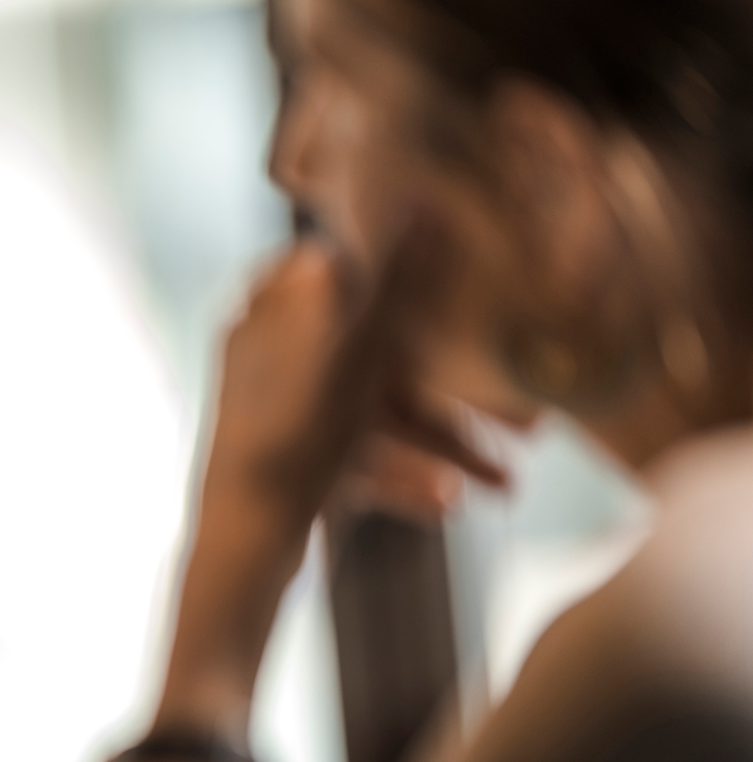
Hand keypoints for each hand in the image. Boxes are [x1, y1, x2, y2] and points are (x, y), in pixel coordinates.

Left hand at [163, 223, 503, 728]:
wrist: (235, 559)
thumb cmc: (295, 443)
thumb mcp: (361, 356)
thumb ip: (399, 283)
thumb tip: (426, 202)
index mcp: (267, 311)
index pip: (352, 273)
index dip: (421, 292)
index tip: (474, 310)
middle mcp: (261, 355)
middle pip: (373, 359)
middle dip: (451, 395)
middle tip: (526, 424)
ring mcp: (268, 414)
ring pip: (370, 416)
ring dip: (440, 446)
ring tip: (504, 484)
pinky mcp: (277, 467)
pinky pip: (350, 462)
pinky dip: (397, 477)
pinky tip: (449, 504)